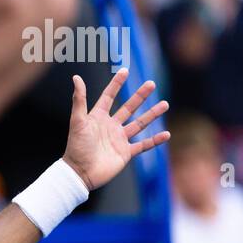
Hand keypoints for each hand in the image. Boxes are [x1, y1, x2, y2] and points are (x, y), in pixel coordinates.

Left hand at [62, 69, 169, 190]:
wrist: (80, 172)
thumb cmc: (76, 146)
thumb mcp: (78, 121)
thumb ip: (79, 100)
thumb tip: (75, 78)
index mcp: (97, 117)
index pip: (108, 97)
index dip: (116, 84)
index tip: (124, 70)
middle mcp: (110, 126)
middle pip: (128, 107)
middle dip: (140, 96)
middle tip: (151, 83)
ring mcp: (119, 139)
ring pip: (139, 124)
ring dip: (152, 114)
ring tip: (165, 104)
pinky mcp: (125, 153)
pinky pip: (143, 145)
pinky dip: (155, 140)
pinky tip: (166, 134)